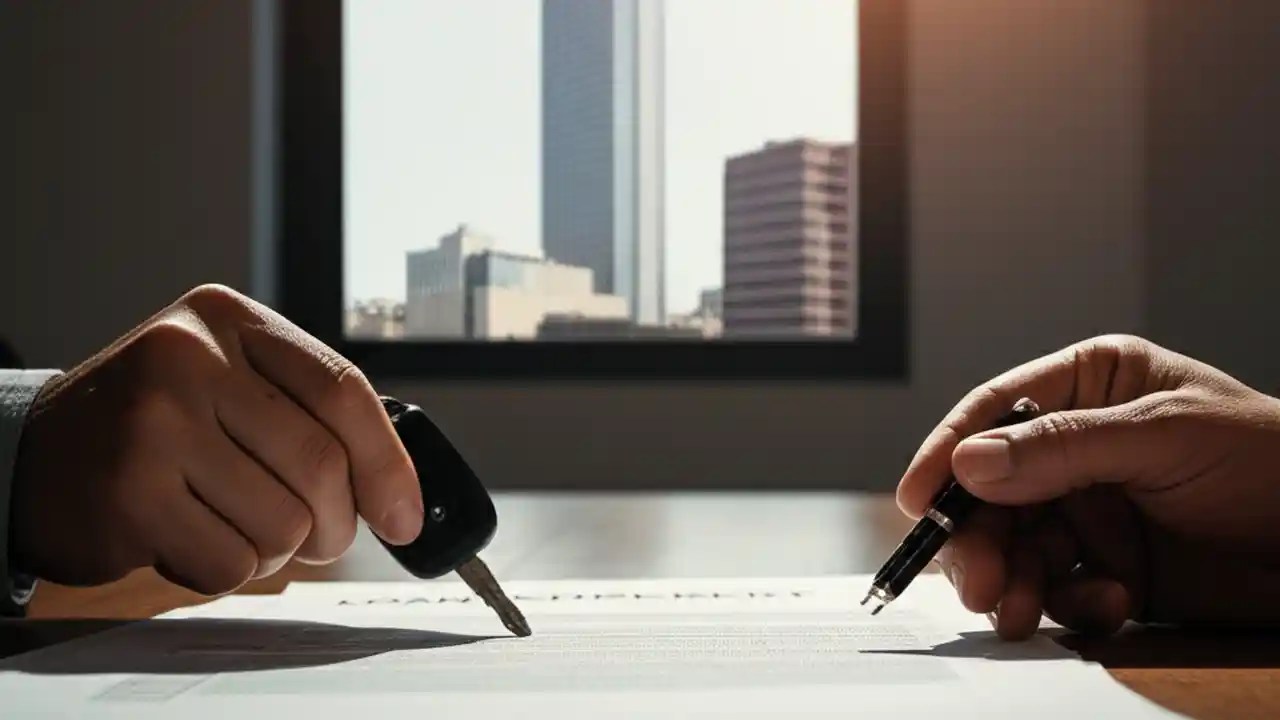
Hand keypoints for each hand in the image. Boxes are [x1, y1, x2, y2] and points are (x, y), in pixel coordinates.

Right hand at [11, 284, 422, 594]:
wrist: (33, 456)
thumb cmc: (151, 425)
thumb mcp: (227, 382)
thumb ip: (307, 414)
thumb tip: (398, 493)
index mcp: (229, 319)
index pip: (343, 389)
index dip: (389, 463)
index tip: (405, 517)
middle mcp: (190, 357)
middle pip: (322, 465)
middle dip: (338, 523)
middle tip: (321, 538)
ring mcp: (155, 424)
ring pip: (285, 523)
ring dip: (277, 549)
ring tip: (232, 524)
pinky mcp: (130, 495)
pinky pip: (232, 563)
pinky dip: (226, 568)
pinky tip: (190, 536)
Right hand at [897, 334, 1279, 639]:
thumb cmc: (1271, 462)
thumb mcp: (1164, 437)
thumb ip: (1064, 448)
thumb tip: (969, 463)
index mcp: (1090, 386)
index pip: (996, 411)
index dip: (948, 453)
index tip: (918, 499)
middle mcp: (1078, 446)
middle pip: (991, 490)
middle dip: (978, 537)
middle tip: (976, 580)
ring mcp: (1092, 508)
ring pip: (1014, 544)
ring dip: (1009, 579)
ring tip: (1015, 609)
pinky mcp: (1110, 566)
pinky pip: (1057, 587)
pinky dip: (1068, 603)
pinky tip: (1109, 603)